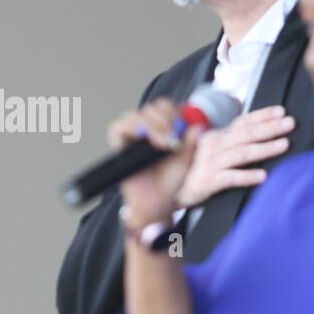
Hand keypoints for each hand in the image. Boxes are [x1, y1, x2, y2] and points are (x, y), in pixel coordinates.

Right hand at [108, 97, 204, 225]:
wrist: (158, 206)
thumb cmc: (171, 186)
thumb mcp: (186, 161)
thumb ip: (191, 142)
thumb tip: (196, 125)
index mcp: (164, 131)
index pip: (165, 107)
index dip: (174, 112)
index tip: (183, 127)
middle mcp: (147, 132)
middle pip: (151, 108)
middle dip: (165, 120)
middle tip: (173, 138)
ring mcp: (132, 138)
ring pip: (137, 115)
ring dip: (152, 125)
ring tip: (163, 143)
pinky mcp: (120, 146)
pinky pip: (117, 128)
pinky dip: (131, 130)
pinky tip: (146, 141)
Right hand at [172, 104, 293, 207]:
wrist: (173, 189)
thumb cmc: (194, 169)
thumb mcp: (211, 149)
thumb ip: (230, 139)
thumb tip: (256, 128)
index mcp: (217, 136)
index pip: (242, 122)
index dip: (262, 115)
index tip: (281, 111)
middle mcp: (214, 145)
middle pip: (245, 134)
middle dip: (270, 127)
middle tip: (289, 123)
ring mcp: (211, 162)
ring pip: (241, 153)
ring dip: (264, 148)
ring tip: (283, 145)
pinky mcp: (208, 180)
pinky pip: (230, 177)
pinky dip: (247, 176)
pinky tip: (262, 176)